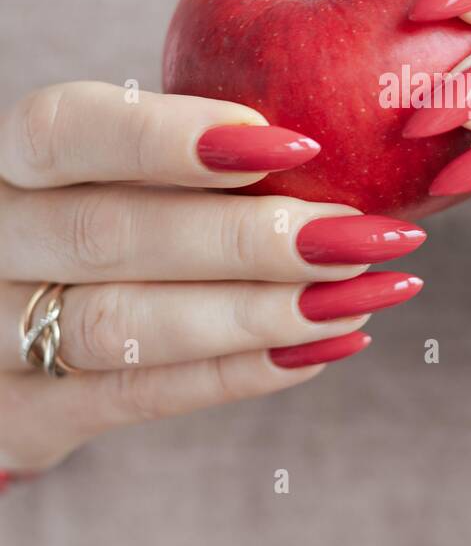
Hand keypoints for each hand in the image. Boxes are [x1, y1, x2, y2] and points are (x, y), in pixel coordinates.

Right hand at [0, 84, 424, 471]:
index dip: (170, 135)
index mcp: (1, 159)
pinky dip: (239, 372)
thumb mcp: (106, 169)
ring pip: (123, 325)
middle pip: (109, 235)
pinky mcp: (25, 415)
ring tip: (359, 293)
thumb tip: (338, 130)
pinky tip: (321, 347)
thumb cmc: (90, 217)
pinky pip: (139, 396)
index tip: (291, 142)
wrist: (6, 328)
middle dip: (248, 238)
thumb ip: (188, 143)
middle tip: (358, 235)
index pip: (64, 129)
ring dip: (257, 311)